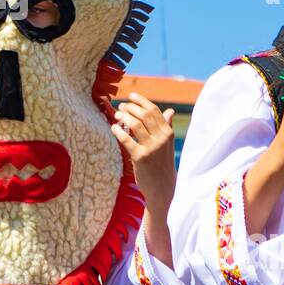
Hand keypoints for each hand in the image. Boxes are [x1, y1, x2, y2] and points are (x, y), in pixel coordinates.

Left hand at [111, 94, 177, 265]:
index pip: (154, 110)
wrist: (163, 189)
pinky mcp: (140, 157)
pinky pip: (127, 139)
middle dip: (130, 107)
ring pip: (135, 124)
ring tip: (116, 115)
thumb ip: (167, 127)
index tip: (131, 95)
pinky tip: (113, 128)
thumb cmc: (163, 165)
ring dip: (123, 116)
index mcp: (168, 133)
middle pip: (144, 115)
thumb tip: (170, 111)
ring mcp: (151, 148)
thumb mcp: (167, 145)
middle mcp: (161, 138)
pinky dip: (118, 131)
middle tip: (121, 106)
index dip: (141, 101)